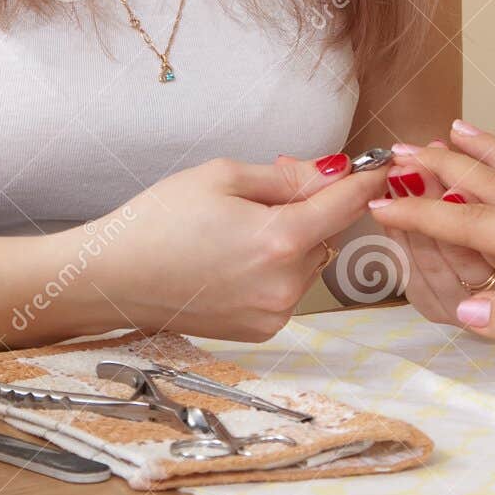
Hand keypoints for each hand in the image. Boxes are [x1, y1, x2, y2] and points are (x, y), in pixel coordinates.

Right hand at [90, 153, 386, 341]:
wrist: (113, 280)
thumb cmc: (158, 221)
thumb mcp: (221, 177)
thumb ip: (286, 176)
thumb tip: (332, 172)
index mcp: (279, 240)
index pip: (346, 204)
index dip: (367, 179)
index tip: (381, 163)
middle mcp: (286, 285)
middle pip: (327, 232)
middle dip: (310, 207)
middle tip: (265, 191)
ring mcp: (275, 314)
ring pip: (309, 260)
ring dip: (293, 240)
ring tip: (237, 230)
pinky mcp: (262, 331)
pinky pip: (289, 286)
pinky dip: (276, 268)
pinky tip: (233, 259)